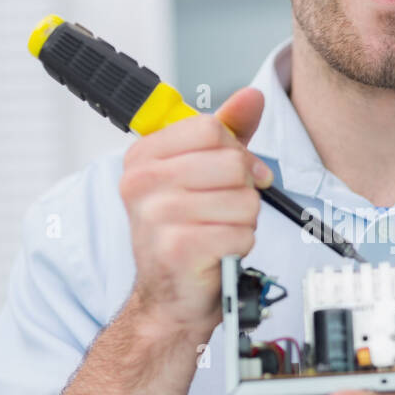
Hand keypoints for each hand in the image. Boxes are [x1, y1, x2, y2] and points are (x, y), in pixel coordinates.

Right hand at [119, 88, 273, 335]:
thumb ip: (226, 133)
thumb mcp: (201, 175)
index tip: (234, 176)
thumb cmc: (185, 234)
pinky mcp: (178, 248)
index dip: (236, 151)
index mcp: (143, 157)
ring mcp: (156, 216)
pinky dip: (240, 245)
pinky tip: (218, 252)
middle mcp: (142, 183)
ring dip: (243, 222)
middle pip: (232, 162)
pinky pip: (241, 232)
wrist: (170, 297)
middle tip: (224, 212)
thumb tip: (252, 97)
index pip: (210, 128)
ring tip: (218, 232)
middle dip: (243, 190)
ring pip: (243, 199)